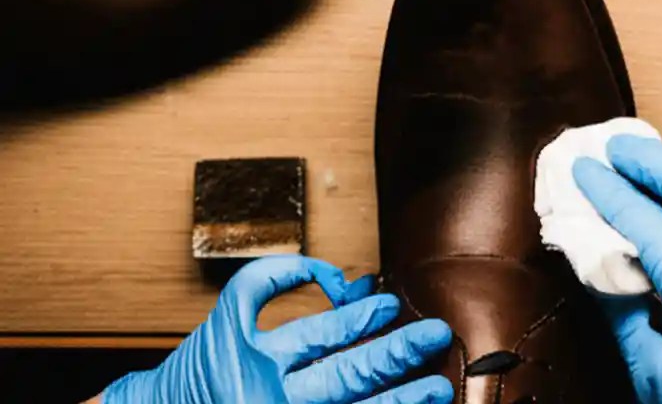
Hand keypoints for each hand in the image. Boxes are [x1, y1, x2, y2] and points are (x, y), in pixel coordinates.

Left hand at [102, 255, 453, 403]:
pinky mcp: (220, 333)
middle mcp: (268, 398)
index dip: (404, 400)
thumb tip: (381, 402)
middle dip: (397, 351)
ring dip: (359, 318)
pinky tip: (323, 275)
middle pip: (348, 372)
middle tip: (434, 333)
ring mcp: (243, 361)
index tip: (439, 388)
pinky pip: (256, 291)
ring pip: (316, 333)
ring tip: (392, 306)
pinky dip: (289, 273)